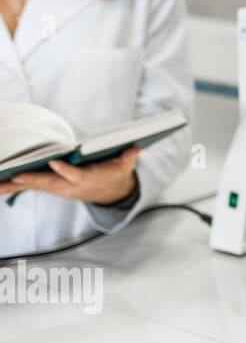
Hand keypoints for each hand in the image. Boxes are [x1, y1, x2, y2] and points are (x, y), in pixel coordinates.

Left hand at [0, 147, 139, 204]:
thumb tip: (134, 149)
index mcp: (87, 179)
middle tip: (16, 177)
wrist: (111, 193)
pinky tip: (0, 185)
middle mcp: (69, 186)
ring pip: (35, 186)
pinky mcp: (51, 187)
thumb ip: (128, 158)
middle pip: (49, 183)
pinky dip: (14, 185)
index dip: (65, 170)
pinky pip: (30, 186)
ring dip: (16, 185)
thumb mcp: (125, 167)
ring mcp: (58, 188)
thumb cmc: (115, 175)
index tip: (55, 163)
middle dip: (32, 180)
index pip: (75, 175)